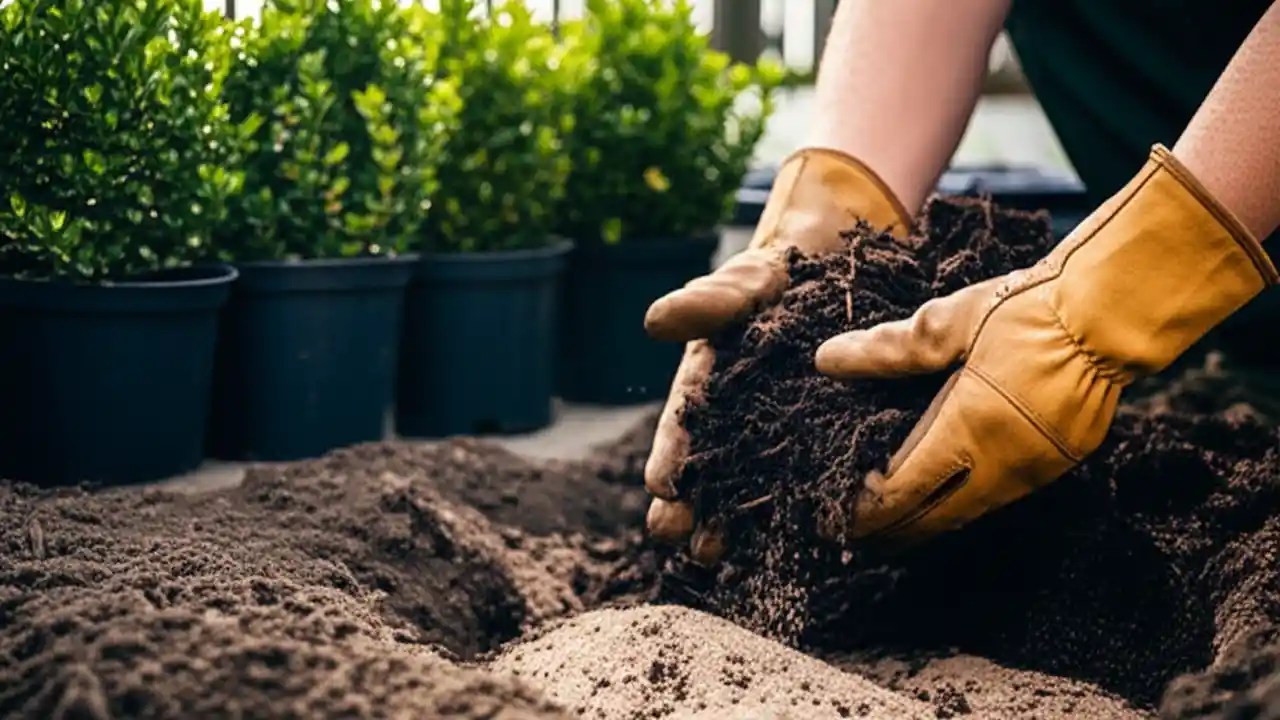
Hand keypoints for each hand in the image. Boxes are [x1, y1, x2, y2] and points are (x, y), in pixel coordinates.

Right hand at [642, 147, 911, 563]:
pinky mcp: (823, 440)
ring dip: (730, 519)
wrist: (838, 268)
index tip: (659, 485)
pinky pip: (808, 475)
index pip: (684, 422)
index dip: (670, 453)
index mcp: (708, 382)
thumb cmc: (778, 276)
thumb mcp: (744, 282)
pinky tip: (792, 537)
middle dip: (690, 504)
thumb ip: (708, 300)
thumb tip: (653, 321)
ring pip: (750, 482)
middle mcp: (735, 417)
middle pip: (709, 465)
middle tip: (676, 539)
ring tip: (712, 555)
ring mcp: (778, 433)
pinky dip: (796, 506)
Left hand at [815, 144, 1276, 544]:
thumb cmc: (1027, 311)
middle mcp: (1000, 464)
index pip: (904, 490)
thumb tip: (828, 358)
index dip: (870, 510)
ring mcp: (1033, 470)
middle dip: (893, 531)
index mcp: (967, 430)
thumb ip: (886, 350)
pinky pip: (998, 499)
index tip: (840, 518)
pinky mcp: (1056, 464)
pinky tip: (948, 502)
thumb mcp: (948, 324)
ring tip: (893, 530)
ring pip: (969, 514)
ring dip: (929, 524)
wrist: (1113, 317)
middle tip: (856, 541)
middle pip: (934, 517)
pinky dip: (964, 507)